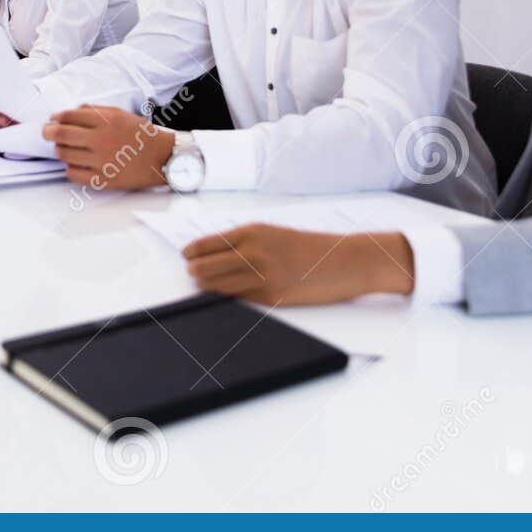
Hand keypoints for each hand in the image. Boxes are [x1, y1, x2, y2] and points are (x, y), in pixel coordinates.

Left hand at [42, 106, 173, 190]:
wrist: (162, 157)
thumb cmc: (140, 134)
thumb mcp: (119, 113)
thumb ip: (93, 111)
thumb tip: (68, 113)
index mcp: (106, 121)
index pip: (69, 116)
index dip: (56, 118)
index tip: (53, 120)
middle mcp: (101, 140)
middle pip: (61, 135)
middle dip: (48, 132)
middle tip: (47, 132)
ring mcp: (101, 162)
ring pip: (64, 155)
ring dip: (60, 150)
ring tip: (65, 148)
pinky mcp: (103, 180)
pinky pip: (73, 173)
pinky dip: (70, 167)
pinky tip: (76, 163)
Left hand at [182, 225, 415, 305]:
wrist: (344, 261)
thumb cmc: (310, 248)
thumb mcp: (274, 235)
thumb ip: (245, 243)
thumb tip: (213, 256)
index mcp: (252, 232)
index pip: (206, 244)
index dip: (192, 253)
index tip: (186, 258)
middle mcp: (252, 252)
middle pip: (205, 268)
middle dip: (196, 273)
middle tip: (194, 275)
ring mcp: (261, 276)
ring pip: (217, 286)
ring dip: (207, 288)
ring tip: (204, 287)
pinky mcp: (271, 297)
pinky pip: (238, 299)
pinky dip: (228, 299)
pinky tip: (225, 298)